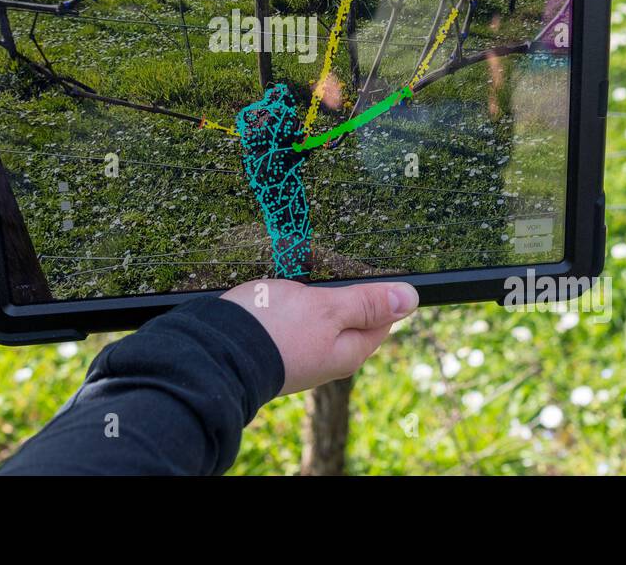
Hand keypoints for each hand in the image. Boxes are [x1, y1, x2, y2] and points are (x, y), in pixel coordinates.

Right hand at [222, 278, 418, 394]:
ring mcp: (301, 355)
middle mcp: (327, 359)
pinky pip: (294, 321)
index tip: (369, 269)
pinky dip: (292, 303)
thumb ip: (367, 303)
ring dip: (316, 295)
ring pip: (320, 318)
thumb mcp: (327, 307)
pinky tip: (281, 291)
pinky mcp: (275, 347)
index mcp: (349, 352)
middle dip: (346, 292)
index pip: (383, 320)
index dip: (382, 293)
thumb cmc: (273, 329)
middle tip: (334, 267)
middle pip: (351, 319)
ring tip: (304, 274)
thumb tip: (411, 299)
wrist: (213, 352)